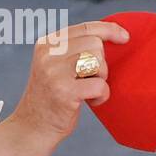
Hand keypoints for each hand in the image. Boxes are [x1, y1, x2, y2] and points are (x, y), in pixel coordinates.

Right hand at [9, 20, 129, 141]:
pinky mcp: (64, 92)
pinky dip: (102, 96)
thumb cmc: (50, 97)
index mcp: (46, 44)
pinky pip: (100, 85)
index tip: (124, 37)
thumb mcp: (54, 65)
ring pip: (98, 62)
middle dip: (100, 64)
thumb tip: (109, 35)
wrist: (31, 127)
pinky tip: (90, 102)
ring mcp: (54, 72)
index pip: (85, 27)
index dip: (109, 29)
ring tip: (87, 90)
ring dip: (101, 78)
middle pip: (95, 44)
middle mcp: (48, 54)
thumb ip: (72, 49)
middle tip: (88, 80)